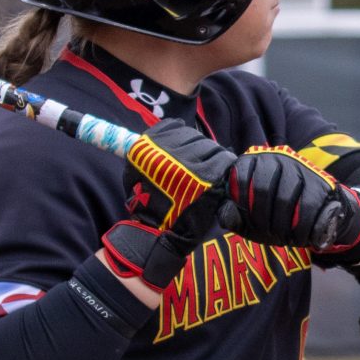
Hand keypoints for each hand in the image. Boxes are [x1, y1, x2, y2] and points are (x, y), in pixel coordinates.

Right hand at [100, 122, 234, 295]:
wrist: (156, 233)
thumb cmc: (146, 205)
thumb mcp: (134, 173)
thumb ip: (151, 151)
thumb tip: (176, 128)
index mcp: (148, 148)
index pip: (175, 126)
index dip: (185, 138)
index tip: (188, 148)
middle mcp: (168, 152)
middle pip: (195, 137)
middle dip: (201, 148)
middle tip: (203, 164)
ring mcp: (188, 163)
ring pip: (211, 146)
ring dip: (214, 156)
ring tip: (212, 170)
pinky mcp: (207, 177)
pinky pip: (223, 160)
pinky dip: (225, 164)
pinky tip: (222, 173)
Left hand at [224, 148, 359, 252]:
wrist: (316, 214)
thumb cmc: (274, 217)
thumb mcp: (248, 220)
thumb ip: (233, 217)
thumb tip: (225, 212)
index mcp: (252, 161)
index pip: (240, 177)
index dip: (243, 204)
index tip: (251, 222)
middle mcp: (275, 158)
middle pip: (263, 189)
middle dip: (263, 218)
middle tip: (268, 234)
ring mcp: (298, 167)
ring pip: (285, 199)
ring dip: (282, 225)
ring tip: (283, 238)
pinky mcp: (319, 181)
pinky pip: (307, 206)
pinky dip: (301, 227)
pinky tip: (298, 237)